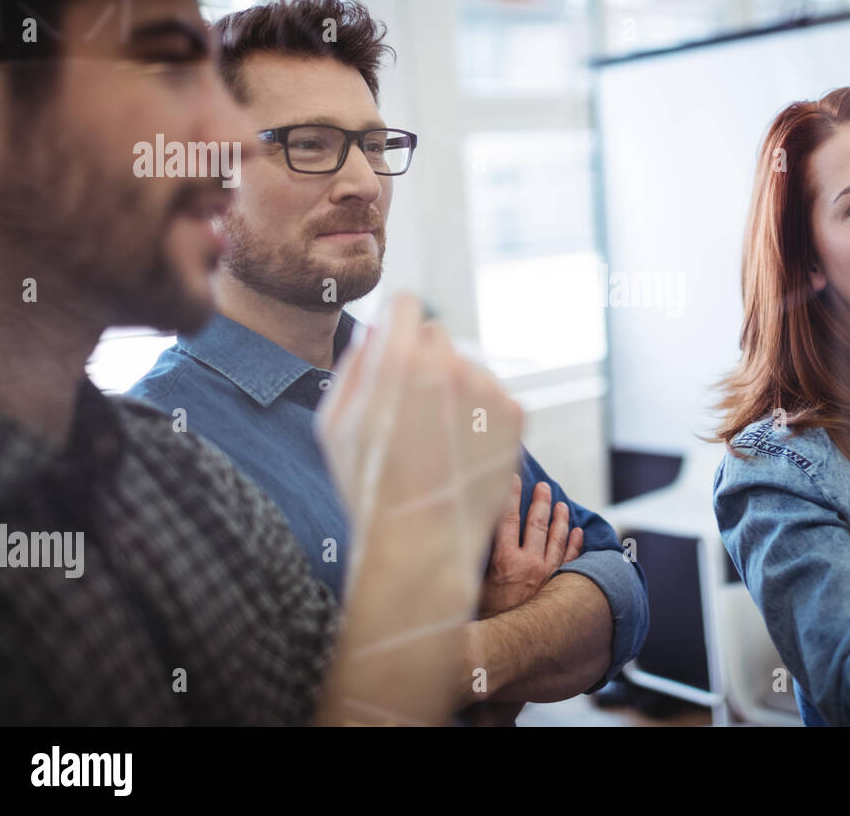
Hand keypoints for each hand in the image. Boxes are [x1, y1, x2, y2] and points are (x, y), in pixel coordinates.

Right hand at [314, 294, 523, 724]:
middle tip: (412, 411)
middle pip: (437, 335)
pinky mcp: (514, 413)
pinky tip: (461, 452)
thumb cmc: (370, 488)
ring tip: (437, 443)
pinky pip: (493, 396)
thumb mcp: (335, 426)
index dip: (397, 326)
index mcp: (398, 359)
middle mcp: (447, 363)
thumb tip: (375, 334)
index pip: (405, 306)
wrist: (422, 543)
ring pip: (469, 367)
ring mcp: (486, 387)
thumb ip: (353, 368)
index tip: (395, 349)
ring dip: (455, 390)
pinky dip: (480, 416)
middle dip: (423, 360)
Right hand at [479, 474, 583, 618]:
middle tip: (544, 486)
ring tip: (562, 505)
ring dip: (560, 519)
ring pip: (557, 539)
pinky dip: (576, 544)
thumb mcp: (474, 584)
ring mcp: (546, 574)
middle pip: (536, 524)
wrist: (509, 643)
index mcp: (504, 560)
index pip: (507, 519)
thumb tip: (467, 536)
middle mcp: (528, 563)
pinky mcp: (557, 585)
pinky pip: (570, 559)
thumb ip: (477, 559)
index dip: (509, 496)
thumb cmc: (486, 615)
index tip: (512, 478)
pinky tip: (579, 533)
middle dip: (540, 502)